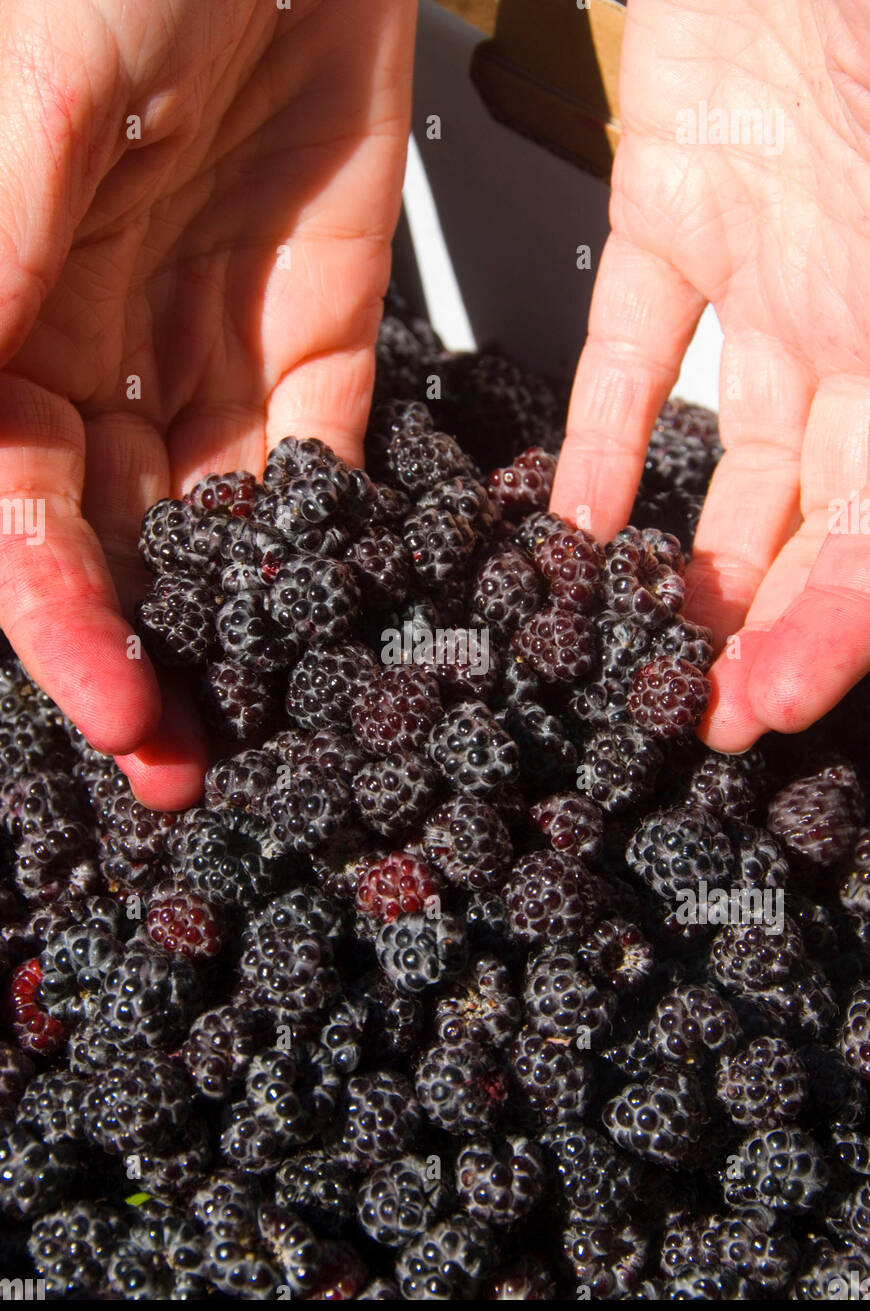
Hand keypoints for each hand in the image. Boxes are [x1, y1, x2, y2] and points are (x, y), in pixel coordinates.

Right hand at [0, 0, 414, 805]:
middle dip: (138, 650)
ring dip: (234, 619)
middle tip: (183, 768)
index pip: (11, 506)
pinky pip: (312, 444)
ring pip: (207, 512)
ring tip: (263, 725)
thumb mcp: (15, 114)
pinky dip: (320, 526)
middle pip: (104, 533)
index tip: (112, 707)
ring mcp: (200, 336)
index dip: (52, 614)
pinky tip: (332, 607)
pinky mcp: (315, 317)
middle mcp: (81, 345)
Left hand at [551, 0, 869, 751]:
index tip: (770, 705)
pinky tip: (568, 527)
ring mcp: (775, 271)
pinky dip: (602, 436)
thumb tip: (867, 540)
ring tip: (638, 644)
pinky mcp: (679, 213)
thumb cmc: (858, 27)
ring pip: (737, 453)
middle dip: (768, 621)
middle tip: (703, 712)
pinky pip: (633, 346)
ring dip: (695, 553)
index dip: (841, 625)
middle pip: (821, 512)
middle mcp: (864, 318)